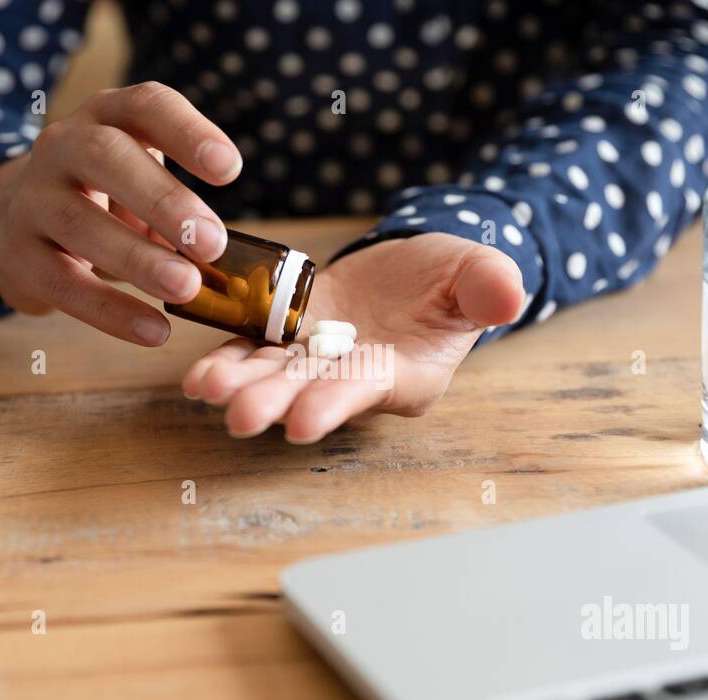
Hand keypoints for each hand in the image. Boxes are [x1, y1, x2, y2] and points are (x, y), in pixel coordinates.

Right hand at [0, 82, 240, 345]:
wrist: (16, 222)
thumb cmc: (105, 198)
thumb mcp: (142, 180)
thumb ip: (183, 209)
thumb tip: (234, 263)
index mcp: (106, 117)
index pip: (145, 106)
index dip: (187, 132)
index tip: (230, 169)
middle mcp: (62, 145)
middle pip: (105, 156)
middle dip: (164, 199)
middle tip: (213, 243)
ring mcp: (33, 198)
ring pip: (78, 221)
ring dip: (138, 257)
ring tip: (187, 288)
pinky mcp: (17, 253)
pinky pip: (63, 282)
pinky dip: (110, 310)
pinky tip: (154, 330)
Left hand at [182, 233, 525, 443]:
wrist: (417, 269)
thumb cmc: (454, 278)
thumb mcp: (477, 274)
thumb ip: (487, 287)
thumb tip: (510, 296)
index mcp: (406, 376)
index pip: (367, 390)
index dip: (335, 404)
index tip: (303, 422)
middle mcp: (355, 379)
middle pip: (310, 392)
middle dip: (274, 403)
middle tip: (238, 416)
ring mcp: (317, 362)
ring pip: (274, 377)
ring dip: (241, 385)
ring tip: (206, 391)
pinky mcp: (288, 339)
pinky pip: (253, 352)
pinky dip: (227, 360)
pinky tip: (198, 374)